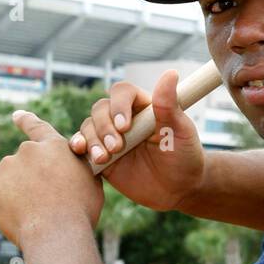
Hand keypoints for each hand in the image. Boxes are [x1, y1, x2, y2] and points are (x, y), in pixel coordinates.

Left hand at [0, 111, 103, 246]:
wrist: (57, 233)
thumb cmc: (79, 212)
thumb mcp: (90, 182)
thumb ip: (74, 168)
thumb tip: (68, 167)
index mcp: (54, 147)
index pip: (37, 128)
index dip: (26, 121)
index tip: (16, 115)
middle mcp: (28, 151)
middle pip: (23, 164)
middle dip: (29, 180)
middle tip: (42, 203)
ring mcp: (7, 166)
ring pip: (9, 180)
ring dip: (17, 193)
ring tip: (34, 214)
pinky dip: (4, 204)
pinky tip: (19, 216)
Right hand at [68, 69, 206, 211]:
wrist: (179, 189)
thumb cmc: (185, 157)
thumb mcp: (180, 131)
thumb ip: (169, 105)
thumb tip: (170, 73)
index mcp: (143, 107)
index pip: (122, 93)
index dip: (119, 106)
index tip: (125, 126)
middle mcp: (123, 118)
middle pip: (100, 109)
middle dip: (104, 127)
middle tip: (117, 147)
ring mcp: (110, 137)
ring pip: (89, 127)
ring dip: (92, 140)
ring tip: (104, 158)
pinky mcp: (102, 157)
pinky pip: (83, 147)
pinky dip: (78, 146)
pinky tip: (82, 151)